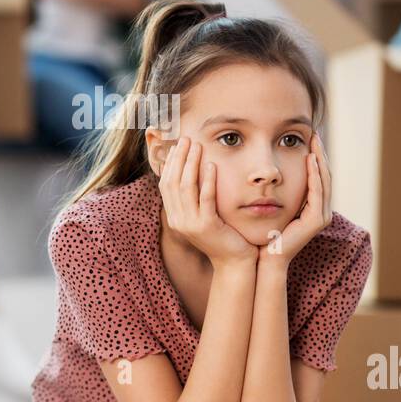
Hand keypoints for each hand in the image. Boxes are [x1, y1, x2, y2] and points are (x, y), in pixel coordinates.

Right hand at [159, 136, 256, 266]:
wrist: (235, 263)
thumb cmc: (224, 236)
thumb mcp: (204, 216)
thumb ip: (196, 199)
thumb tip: (192, 173)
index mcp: (174, 217)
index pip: (165, 184)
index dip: (170, 163)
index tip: (177, 146)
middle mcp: (178, 221)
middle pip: (173, 182)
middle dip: (179, 158)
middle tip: (186, 139)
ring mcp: (190, 225)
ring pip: (186, 187)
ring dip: (191, 163)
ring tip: (198, 146)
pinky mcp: (207, 227)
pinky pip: (205, 198)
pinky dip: (207, 180)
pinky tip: (212, 165)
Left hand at [260, 132, 331, 266]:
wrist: (265, 257)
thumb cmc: (264, 233)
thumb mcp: (273, 205)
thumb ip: (279, 190)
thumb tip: (271, 169)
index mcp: (313, 208)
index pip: (318, 176)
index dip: (316, 156)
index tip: (309, 137)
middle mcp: (321, 211)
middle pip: (325, 175)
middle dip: (320, 153)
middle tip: (315, 132)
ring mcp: (321, 216)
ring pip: (324, 180)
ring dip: (320, 159)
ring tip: (314, 141)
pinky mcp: (316, 220)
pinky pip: (317, 191)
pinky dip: (314, 174)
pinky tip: (310, 159)